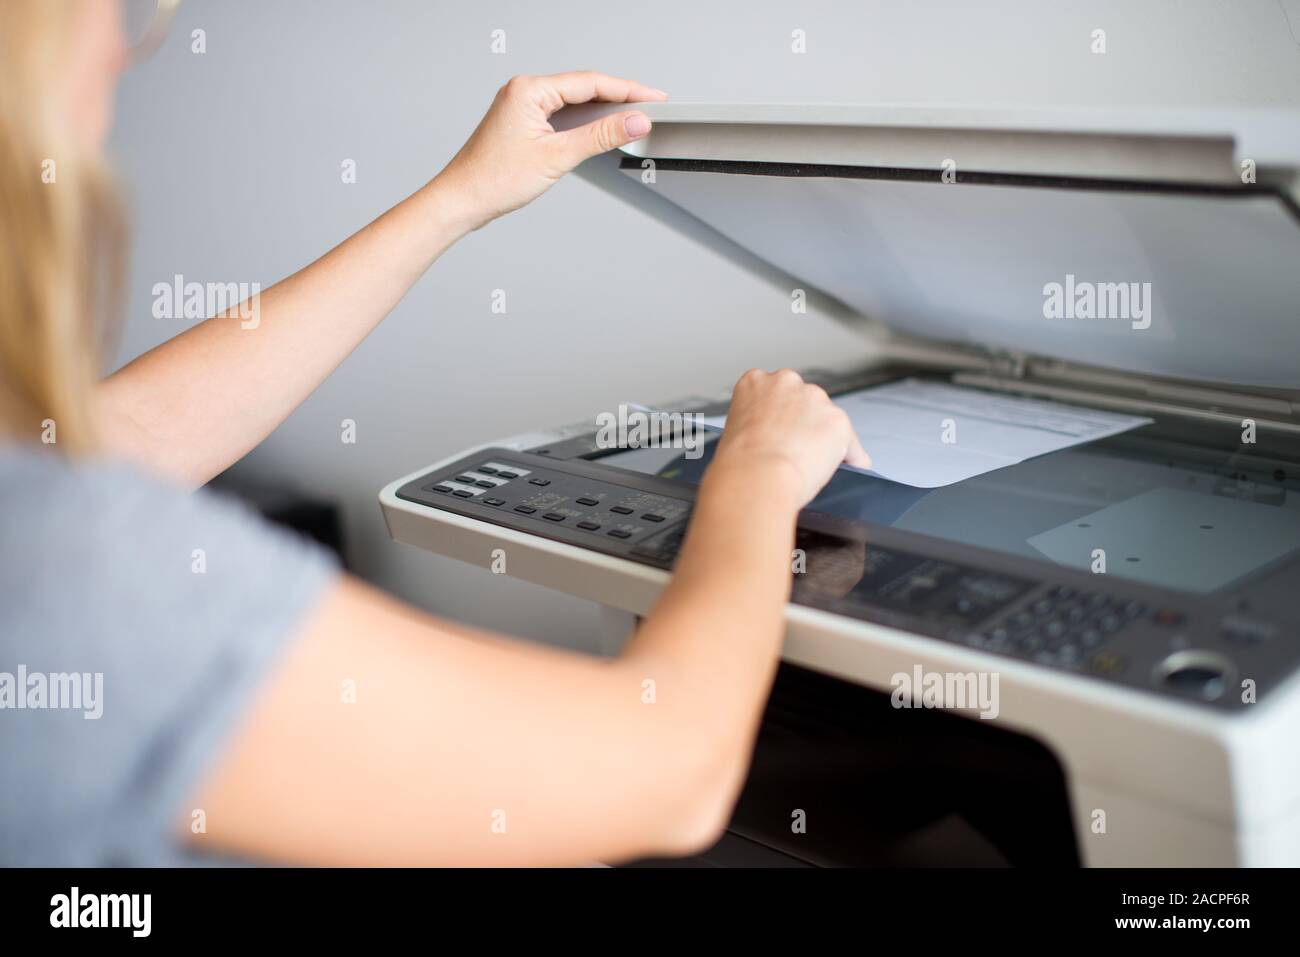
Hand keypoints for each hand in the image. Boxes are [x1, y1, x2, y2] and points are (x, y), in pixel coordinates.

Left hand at [435, 71, 665, 230]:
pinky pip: (561, 115)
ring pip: (574, 102)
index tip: (654, 98)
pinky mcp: (522, 122)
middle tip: (651, 107)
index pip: (590, 82)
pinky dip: (584, 122)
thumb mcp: (557, 157)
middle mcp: (524, 91)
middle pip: (584, 88)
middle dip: (619, 98)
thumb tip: (634, 122)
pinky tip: (601, 130)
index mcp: (529, 89)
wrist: (461, 200)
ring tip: (633, 119)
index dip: (628, 90)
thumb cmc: (493, 179)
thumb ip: (600, 136)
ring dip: (603, 111)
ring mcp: (522, 106)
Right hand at [711, 369, 871, 508]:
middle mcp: (786, 382)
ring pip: (828, 420)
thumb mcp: (735, 432)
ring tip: (809, 465)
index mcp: (755, 383)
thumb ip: (757, 425)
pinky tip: (838, 471)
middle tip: (793, 451)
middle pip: (805, 401)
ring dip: (824, 439)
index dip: (777, 417)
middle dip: (804, 424)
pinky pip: (850, 445)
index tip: (778, 432)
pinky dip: (848, 459)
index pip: (774, 394)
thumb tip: (772, 441)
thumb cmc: (739, 464)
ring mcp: (814, 399)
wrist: (756, 477)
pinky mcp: (838, 421)